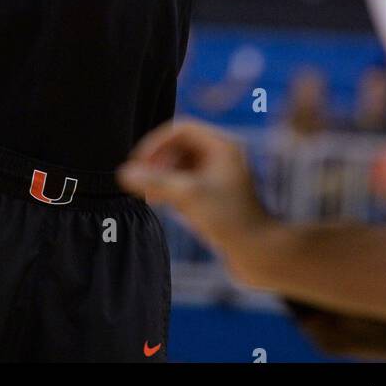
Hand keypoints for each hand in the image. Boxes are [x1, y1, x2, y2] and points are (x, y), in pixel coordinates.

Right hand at [117, 117, 264, 256]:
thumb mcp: (189, 197)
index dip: (156, 143)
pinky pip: (187, 183)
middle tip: (141, 180)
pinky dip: (171, 189)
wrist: (260, 256)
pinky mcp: (216, 197)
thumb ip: (155, 183)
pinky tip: (162, 204)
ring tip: (149, 194)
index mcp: (222, 146)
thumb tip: (125, 173)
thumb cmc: (231, 222)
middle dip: (158, 161)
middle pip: (179, 146)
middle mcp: (222, 157)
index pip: (181, 129)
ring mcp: (219, 177)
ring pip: (181, 166)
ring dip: (162, 176)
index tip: (139, 163)